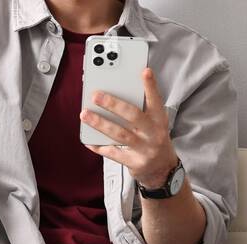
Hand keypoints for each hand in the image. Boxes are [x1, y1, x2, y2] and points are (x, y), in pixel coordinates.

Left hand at [81, 68, 181, 191]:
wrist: (162, 170)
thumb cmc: (152, 139)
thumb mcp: (154, 123)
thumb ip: (140, 108)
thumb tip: (114, 91)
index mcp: (159, 121)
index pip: (156, 101)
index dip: (151, 86)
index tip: (145, 71)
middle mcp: (154, 134)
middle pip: (134, 116)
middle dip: (114, 104)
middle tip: (95, 95)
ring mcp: (145, 150)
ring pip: (120, 134)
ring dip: (100, 123)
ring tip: (84, 114)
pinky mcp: (135, 163)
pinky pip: (114, 153)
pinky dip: (99, 146)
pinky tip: (88, 140)